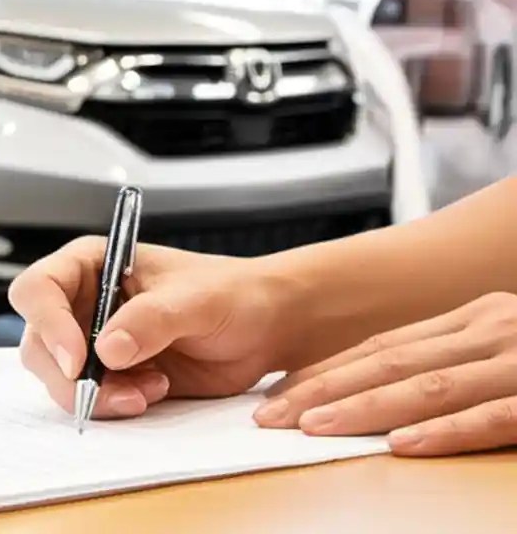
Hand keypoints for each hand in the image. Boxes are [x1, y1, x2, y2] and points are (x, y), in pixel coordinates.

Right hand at [9, 237, 291, 418]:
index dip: (48, 324)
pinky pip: (90, 399)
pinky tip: (155, 391)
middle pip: (39, 343)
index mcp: (91, 265)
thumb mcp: (196, 299)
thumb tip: (106, 350)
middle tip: (109, 392)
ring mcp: (93, 342)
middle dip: (69, 376)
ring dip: (96, 395)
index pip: (39, 289)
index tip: (78, 358)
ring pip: (59, 378)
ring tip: (148, 391)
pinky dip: (114, 405)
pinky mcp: (111, 376)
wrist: (262, 328)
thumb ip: (151, 320)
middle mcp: (82, 303)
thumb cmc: (231, 293)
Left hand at [255, 291, 516, 456]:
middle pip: (389, 363)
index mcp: (472, 319)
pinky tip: (402, 444)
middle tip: (271, 417)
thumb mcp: (503, 344)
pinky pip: (490, 418)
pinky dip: (444, 431)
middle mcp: (488, 333)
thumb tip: (382, 385)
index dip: (325, 372)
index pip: (381, 347)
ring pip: (427, 387)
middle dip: (323, 390)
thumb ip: (451, 357)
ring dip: (364, 409)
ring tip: (313, 427)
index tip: (278, 396)